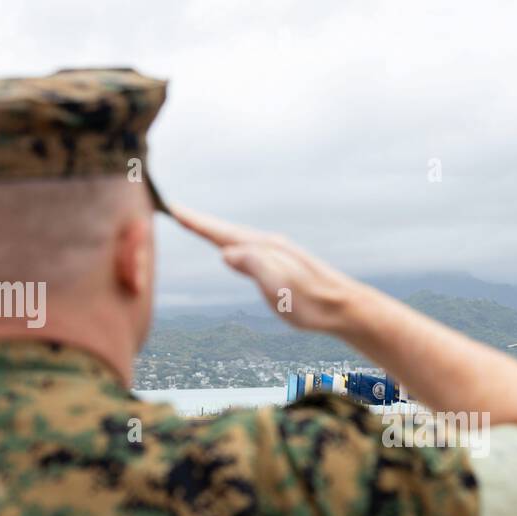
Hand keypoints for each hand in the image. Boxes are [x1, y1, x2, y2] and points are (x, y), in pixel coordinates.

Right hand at [172, 205, 364, 333]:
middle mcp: (269, 246)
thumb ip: (254, 267)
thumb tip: (225, 253)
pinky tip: (230, 250)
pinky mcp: (282, 266)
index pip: (221, 233)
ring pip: (237, 239)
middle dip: (200, 222)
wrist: (345, 308)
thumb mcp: (280, 287)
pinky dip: (231, 244)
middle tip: (175, 210)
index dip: (196, 222)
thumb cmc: (313, 302)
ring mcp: (276, 255)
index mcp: (264, 249)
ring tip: (194, 225)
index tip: (172, 207)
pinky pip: (247, 250)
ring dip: (214, 231)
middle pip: (226, 231)